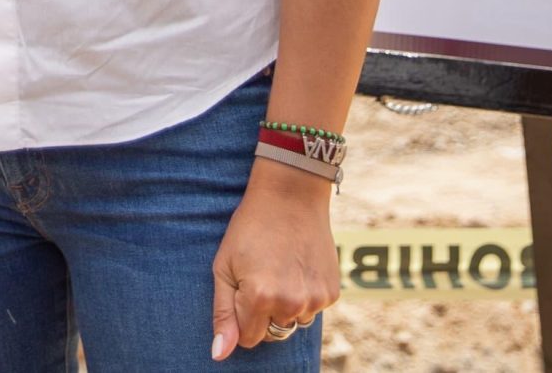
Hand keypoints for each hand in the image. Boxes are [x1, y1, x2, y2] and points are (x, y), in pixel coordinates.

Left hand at [209, 164, 340, 358]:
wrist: (291, 196)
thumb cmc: (249, 229)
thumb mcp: (224, 267)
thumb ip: (222, 314)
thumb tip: (219, 355)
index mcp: (259, 297)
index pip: (248, 339)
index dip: (241, 316)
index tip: (242, 289)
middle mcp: (291, 303)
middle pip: (272, 334)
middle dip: (263, 314)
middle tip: (261, 276)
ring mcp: (315, 299)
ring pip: (293, 323)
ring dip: (285, 306)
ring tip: (280, 269)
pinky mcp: (332, 293)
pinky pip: (312, 309)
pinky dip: (304, 296)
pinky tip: (298, 267)